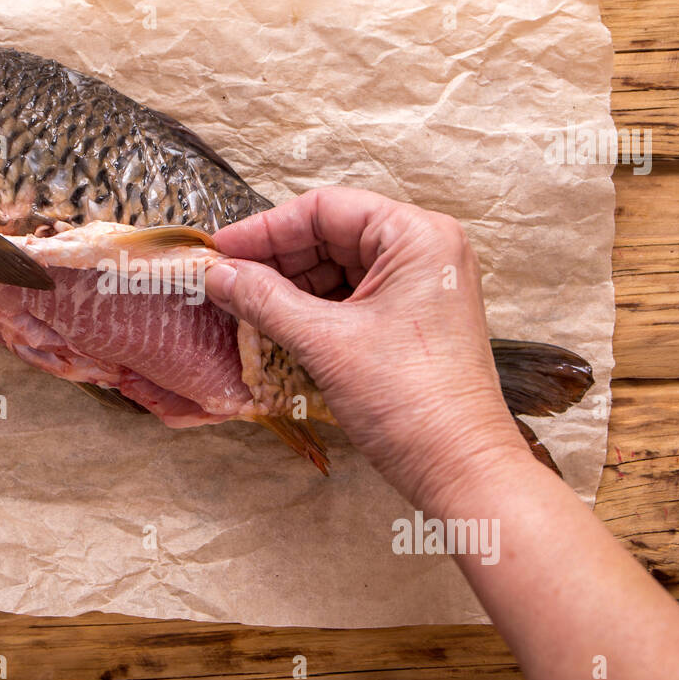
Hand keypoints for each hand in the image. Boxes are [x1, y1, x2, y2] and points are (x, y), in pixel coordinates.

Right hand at [204, 186, 528, 507]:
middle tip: (224, 281)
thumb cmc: (410, 401)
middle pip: (331, 236)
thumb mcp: (324, 342)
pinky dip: (312, 310)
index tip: (222, 249)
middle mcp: (426, 252)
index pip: (326, 210)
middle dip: (275, 260)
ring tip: (242, 307)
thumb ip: (265, 300)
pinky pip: (351, 299)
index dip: (266, 229)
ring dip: (289, 287)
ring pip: (338, 269)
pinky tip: (274, 326)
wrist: (460, 469)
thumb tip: (218, 275)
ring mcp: (421, 288)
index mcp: (417, 238)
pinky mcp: (412, 321)